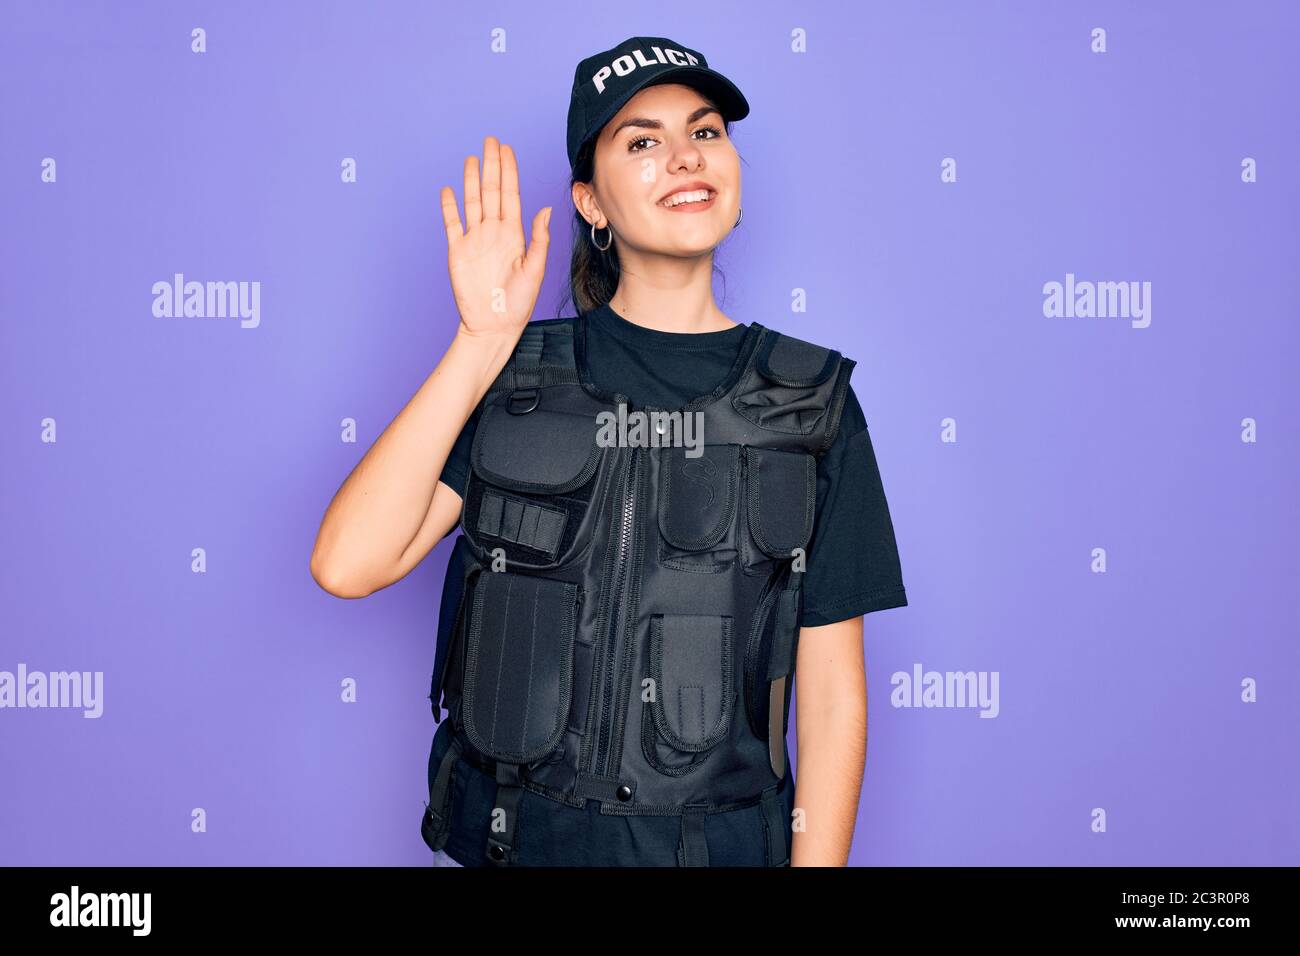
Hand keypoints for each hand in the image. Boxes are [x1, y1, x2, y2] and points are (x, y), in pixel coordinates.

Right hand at [440, 135, 551, 342]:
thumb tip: (545, 210)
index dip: (509, 171)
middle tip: (491, 141)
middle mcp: (494, 233)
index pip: (511, 195)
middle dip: (492, 165)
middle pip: (491, 191)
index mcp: (513, 234)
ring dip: (472, 180)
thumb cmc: (518, 303)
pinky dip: (449, 207)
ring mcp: (474, 240)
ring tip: (472, 158)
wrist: (494, 326)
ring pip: (472, 202)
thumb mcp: (535, 270)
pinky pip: (452, 224)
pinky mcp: (457, 252)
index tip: (507, 150)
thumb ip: (539, 239)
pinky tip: (449, 190)